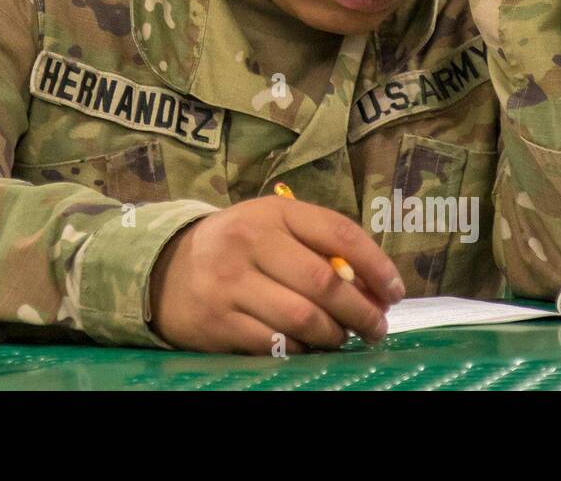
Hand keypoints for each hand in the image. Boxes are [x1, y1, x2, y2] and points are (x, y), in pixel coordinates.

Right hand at [148, 196, 405, 353]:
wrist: (165, 269)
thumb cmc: (237, 247)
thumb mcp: (272, 227)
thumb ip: (319, 246)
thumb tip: (376, 289)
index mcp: (272, 212)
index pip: (338, 232)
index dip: (376, 264)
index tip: (396, 291)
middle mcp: (249, 242)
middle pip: (324, 282)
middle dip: (362, 311)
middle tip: (377, 327)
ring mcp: (230, 283)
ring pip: (302, 318)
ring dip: (334, 335)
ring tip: (342, 338)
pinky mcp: (218, 321)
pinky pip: (275, 343)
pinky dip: (300, 349)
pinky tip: (307, 345)